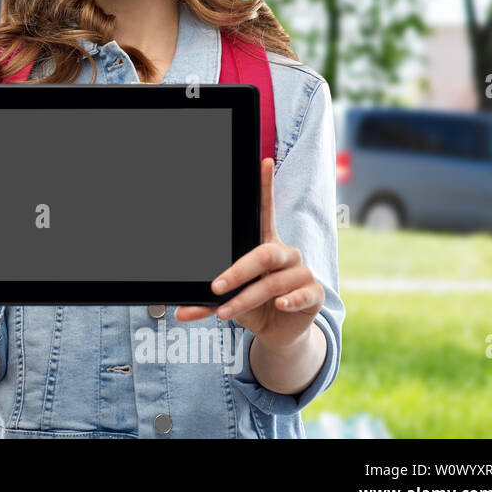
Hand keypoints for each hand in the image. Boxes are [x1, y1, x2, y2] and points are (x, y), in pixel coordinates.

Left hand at [175, 158, 324, 348]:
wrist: (277, 330)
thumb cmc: (253, 304)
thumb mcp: (227, 301)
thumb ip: (206, 304)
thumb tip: (178, 312)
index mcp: (264, 245)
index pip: (265, 212)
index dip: (266, 187)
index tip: (264, 162)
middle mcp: (285, 254)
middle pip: (263, 254)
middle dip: (236, 272)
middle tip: (215, 286)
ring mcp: (302, 272)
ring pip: (272, 282)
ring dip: (246, 298)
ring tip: (225, 312)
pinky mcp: (313, 293)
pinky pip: (301, 295)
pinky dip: (289, 301)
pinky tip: (279, 305)